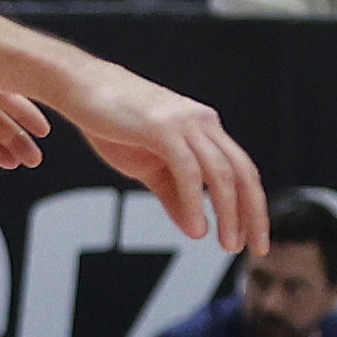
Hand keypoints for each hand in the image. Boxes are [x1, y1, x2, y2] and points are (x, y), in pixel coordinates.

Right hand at [55, 56, 266, 248]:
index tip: (256, 238)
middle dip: (253, 213)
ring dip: (228, 213)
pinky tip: (197, 226)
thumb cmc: (113, 123)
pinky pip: (188, 170)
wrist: (79, 88)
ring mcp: (184, 122)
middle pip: (242, 172)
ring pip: (220, 173)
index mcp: (204, 128)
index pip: (241, 170)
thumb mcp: (147, 168)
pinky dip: (195, 201)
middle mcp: (203, 122)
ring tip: (227, 244)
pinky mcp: (162, 128)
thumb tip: (197, 230)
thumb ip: (174, 198)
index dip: (253, 206)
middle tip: (257, 248)